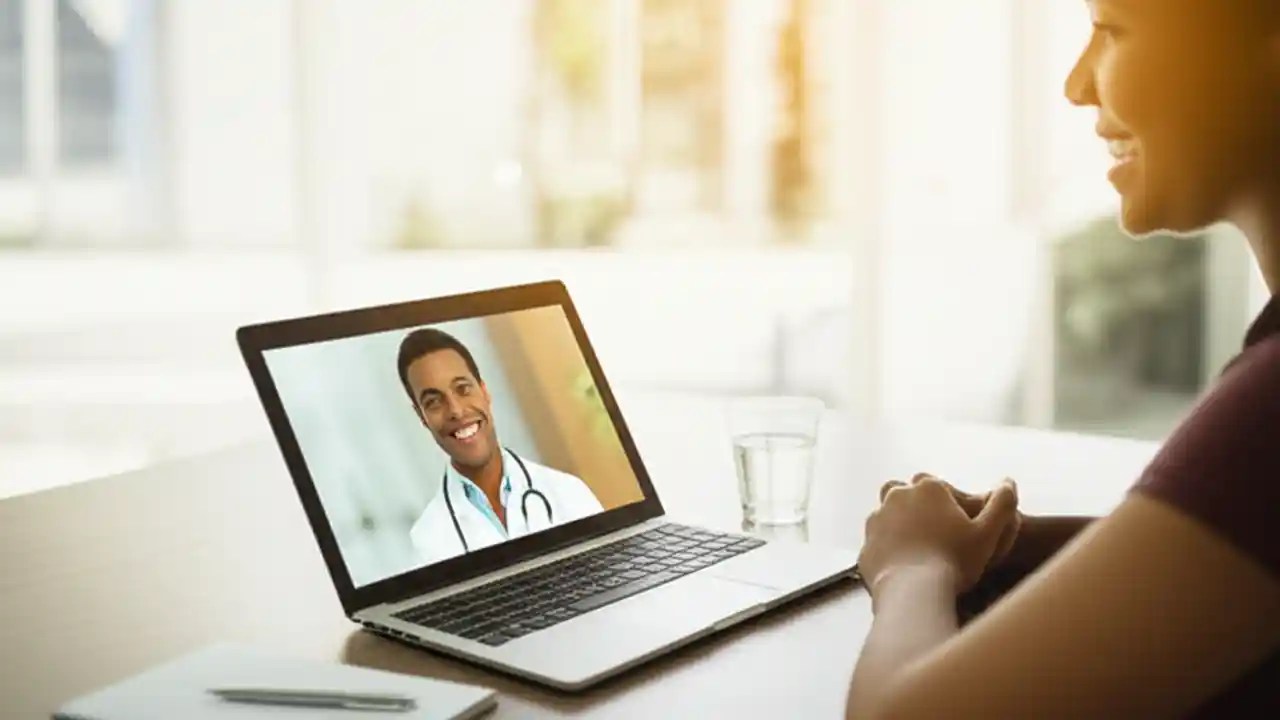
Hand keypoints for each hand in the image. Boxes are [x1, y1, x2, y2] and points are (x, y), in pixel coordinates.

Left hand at [859, 474, 1018, 596]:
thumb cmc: (955, 560)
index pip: (935, 485)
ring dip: (899, 528)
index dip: (946, 502)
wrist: (913, 591)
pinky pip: (877, 545)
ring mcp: (876, 520)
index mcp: (927, 488)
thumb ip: (1002, 504)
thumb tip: (1008, 482)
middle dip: (916, 507)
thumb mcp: (989, 533)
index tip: (955, 523)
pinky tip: (904, 569)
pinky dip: (888, 552)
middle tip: (934, 533)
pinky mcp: (865, 545)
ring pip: (887, 516)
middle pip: (905, 493)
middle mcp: (896, 496)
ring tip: (919, 552)